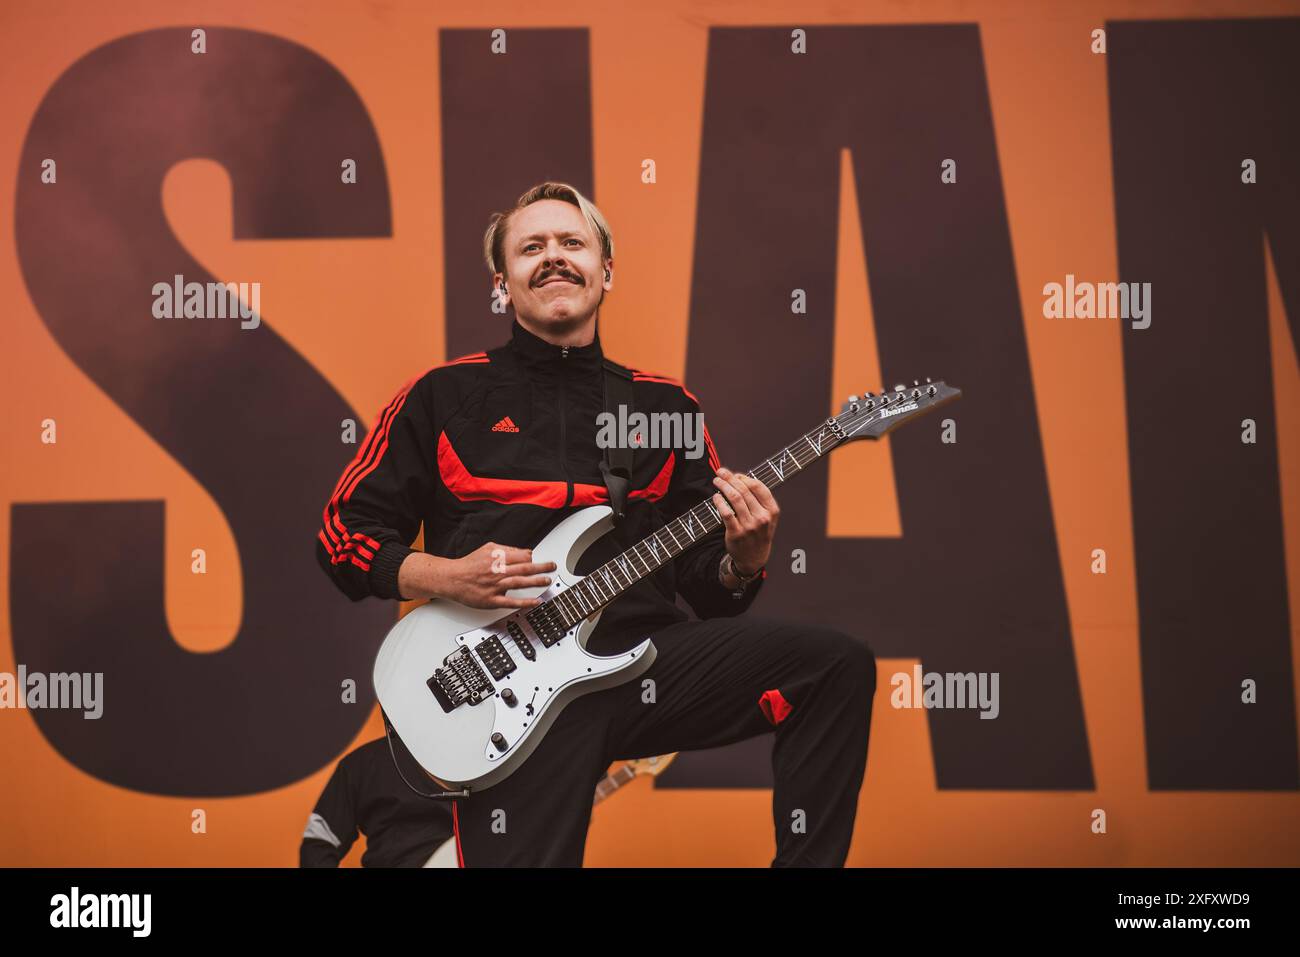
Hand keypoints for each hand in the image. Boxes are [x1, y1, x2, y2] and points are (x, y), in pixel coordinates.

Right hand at [435, 542, 555, 609]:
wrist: (451, 579)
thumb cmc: (469, 565)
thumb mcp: (487, 549)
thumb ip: (505, 549)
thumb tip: (523, 552)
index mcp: (497, 558)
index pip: (521, 556)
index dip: (532, 558)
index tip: (539, 559)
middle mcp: (497, 571)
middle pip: (524, 568)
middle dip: (541, 567)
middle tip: (552, 566)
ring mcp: (495, 586)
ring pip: (519, 583)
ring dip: (536, 581)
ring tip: (548, 580)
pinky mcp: (491, 600)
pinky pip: (510, 601)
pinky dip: (524, 602)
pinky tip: (535, 602)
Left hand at [711, 466, 777, 575]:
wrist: (753, 559)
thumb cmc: (759, 534)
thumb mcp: (768, 518)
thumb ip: (759, 501)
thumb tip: (740, 480)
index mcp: (771, 511)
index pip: (759, 487)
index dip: (745, 478)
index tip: (735, 475)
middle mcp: (762, 517)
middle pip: (744, 490)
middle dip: (730, 478)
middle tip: (720, 472)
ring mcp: (749, 526)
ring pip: (735, 499)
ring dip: (723, 486)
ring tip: (717, 481)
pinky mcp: (736, 533)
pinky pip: (726, 512)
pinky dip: (719, 502)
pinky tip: (716, 497)